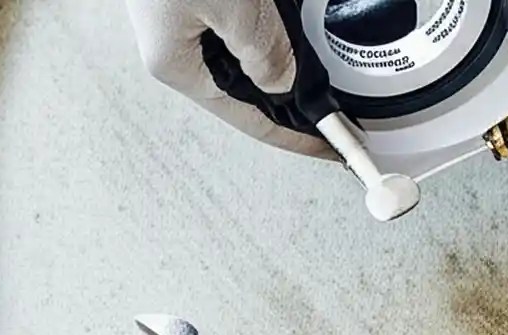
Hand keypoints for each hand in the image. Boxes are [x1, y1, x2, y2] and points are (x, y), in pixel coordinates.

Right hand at [125, 0, 336, 157]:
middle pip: (246, 88)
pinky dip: (268, 33)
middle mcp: (177, 45)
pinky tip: (290, 35)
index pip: (248, 118)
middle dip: (288, 102)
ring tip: (316, 83)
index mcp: (178, 64)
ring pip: (244, 56)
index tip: (328, 148)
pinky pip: (239, 26)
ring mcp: (183, 18)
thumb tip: (280, 82)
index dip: (292, 137)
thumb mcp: (235, 11)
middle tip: (330, 117)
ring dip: (281, 65)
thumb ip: (264, 53)